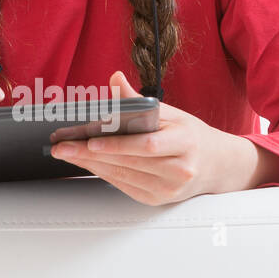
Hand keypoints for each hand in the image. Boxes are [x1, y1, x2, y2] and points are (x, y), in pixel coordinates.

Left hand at [48, 71, 243, 204]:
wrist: (216, 164)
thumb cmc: (188, 135)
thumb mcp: (171, 112)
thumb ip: (138, 99)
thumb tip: (115, 78)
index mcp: (185, 142)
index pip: (146, 145)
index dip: (117, 144)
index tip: (89, 139)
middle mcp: (179, 169)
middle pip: (128, 162)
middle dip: (90, 154)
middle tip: (62, 146)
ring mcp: (169, 188)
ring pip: (122, 176)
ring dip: (91, 164)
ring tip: (67, 153)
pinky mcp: (158, 199)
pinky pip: (124, 186)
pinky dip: (103, 174)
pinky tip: (86, 163)